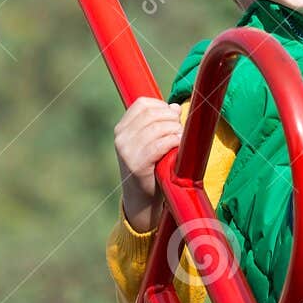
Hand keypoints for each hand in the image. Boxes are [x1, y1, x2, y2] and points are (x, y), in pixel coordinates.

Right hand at [114, 97, 183, 232]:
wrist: (142, 198)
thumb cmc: (151, 166)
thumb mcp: (151, 141)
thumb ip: (160, 123)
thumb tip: (175, 107)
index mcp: (122, 129)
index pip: (143, 104)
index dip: (162, 106)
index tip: (172, 116)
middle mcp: (121, 138)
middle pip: (152, 114)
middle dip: (172, 118)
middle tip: (180, 129)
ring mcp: (127, 151)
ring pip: (158, 127)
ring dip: (175, 130)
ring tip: (180, 137)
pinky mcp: (137, 164)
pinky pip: (160, 144)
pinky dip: (173, 141)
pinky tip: (178, 145)